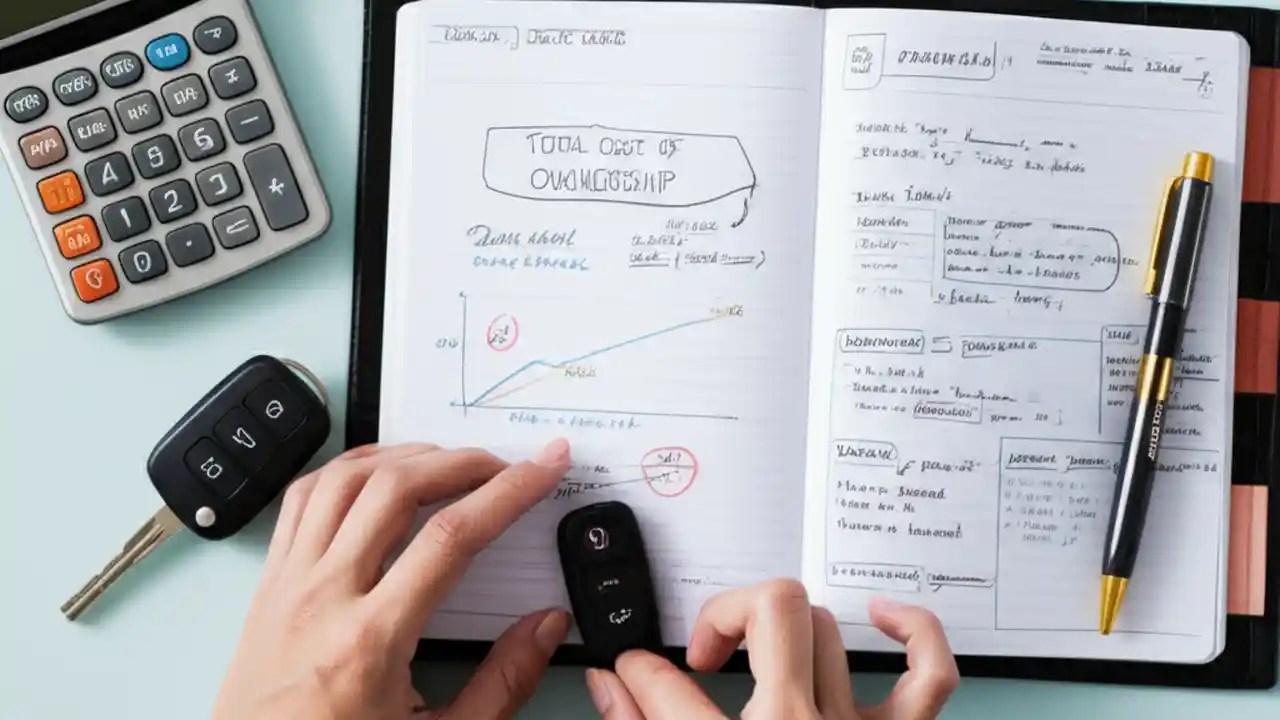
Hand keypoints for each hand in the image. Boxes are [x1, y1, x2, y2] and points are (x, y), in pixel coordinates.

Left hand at [213, 439, 574, 719]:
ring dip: (405, 455)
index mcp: (370, 642)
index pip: (452, 537)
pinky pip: (303, 498)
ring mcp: (288, 584)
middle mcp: (323, 598)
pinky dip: (347, 467)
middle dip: (463, 462)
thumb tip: (547, 626)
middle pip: (397, 488)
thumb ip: (502, 683)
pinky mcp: (268, 583)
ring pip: (345, 479)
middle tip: (505, 465)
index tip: (544, 466)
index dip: (509, 491)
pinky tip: (379, 472)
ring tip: (449, 462)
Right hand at [586, 580, 957, 719]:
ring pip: (828, 628)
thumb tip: (612, 686)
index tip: (634, 670)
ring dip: (786, 630)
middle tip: (703, 655)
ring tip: (760, 653)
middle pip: (774, 610)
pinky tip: (880, 618)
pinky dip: (914, 633)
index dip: (638, 668)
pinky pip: (929, 675)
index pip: (667, 681)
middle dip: (725, 615)